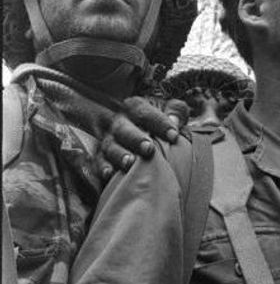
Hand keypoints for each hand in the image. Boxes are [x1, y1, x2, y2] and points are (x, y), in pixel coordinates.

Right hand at [39, 84, 181, 178]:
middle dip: (136, 138)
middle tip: (149, 149)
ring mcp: (108, 140)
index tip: (174, 135)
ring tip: (130, 163)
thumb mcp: (168, 117)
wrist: (143, 145)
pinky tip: (109, 175)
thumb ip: (175, 112)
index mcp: (134, 109)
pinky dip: (103, 168)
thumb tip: (178, 112)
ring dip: (120, 154)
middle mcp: (118, 123)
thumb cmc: (159, 129)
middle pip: (124, 129)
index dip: (160, 122)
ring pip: (110, 146)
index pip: (144, 111)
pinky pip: (97, 162)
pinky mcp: (101, 157)